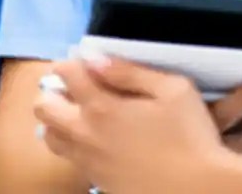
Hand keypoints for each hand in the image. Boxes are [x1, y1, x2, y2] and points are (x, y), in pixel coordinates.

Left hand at [34, 56, 233, 193]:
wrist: (197, 189)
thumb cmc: (190, 134)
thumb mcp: (173, 89)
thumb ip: (131, 71)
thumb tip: (95, 60)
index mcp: (102, 107)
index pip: (66, 74)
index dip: (71, 61)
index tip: (85, 62)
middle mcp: (85, 135)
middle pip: (43, 108)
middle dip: (53, 91)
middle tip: (77, 89)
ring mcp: (88, 161)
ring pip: (50, 137)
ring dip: (58, 120)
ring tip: (82, 115)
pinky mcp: (97, 182)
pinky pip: (71, 159)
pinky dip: (75, 144)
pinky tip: (100, 141)